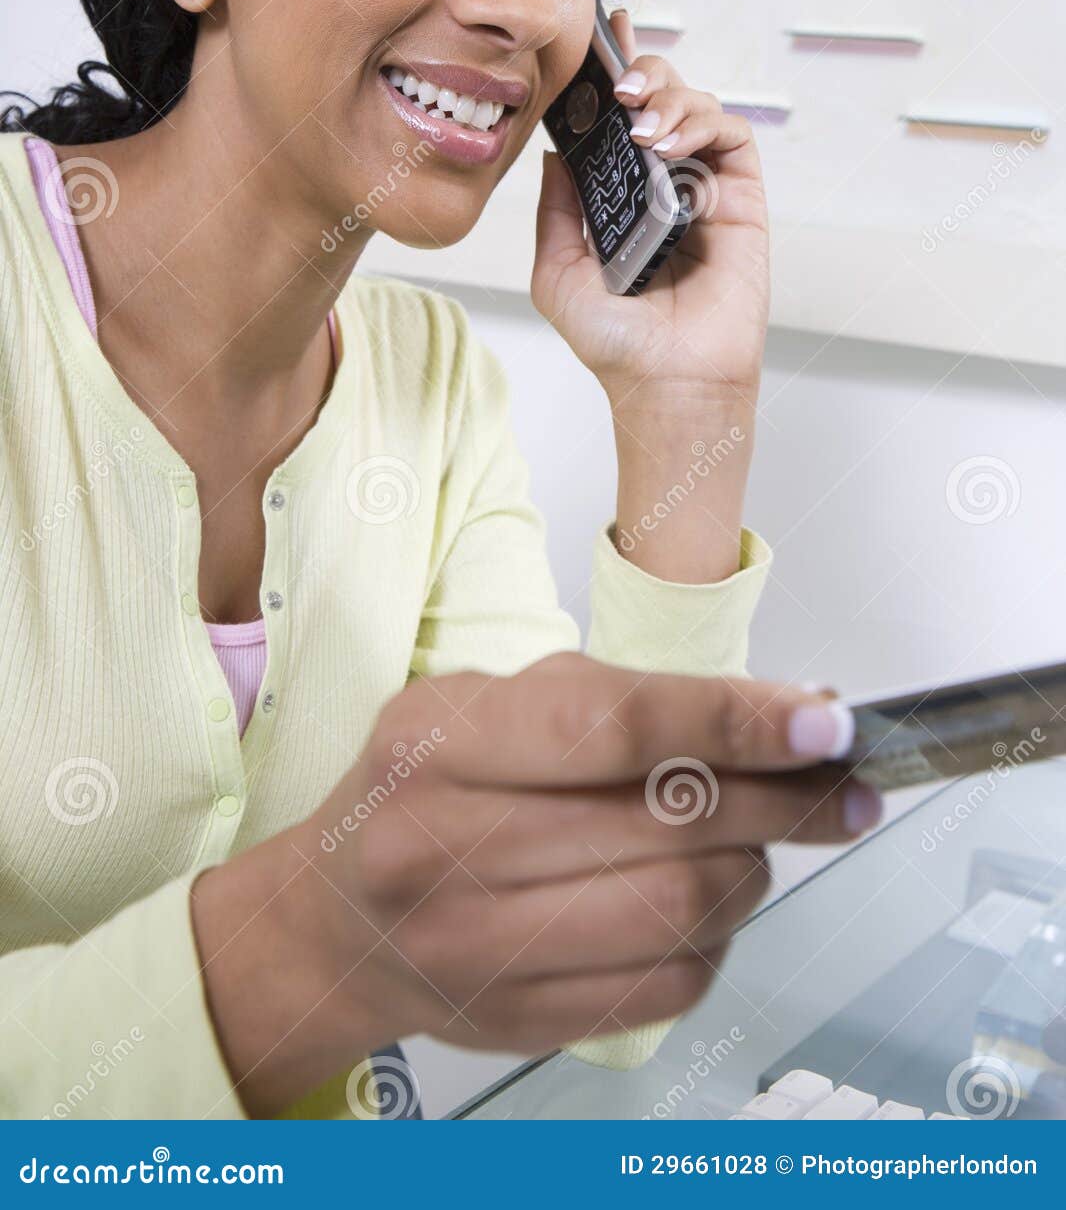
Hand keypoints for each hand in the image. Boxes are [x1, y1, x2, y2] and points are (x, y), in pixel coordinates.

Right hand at [193, 657, 879, 1114]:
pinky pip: (669, 984)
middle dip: (783, 800)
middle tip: (843, 785)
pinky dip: (718, 937)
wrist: (333, 923)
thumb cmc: (421, 790)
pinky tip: (710, 900)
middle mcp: (448, 847)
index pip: (614, 729)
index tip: (824, 720)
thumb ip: (611, 700)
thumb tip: (769, 711)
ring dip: (755, 869)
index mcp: (439, 743)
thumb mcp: (482, 704)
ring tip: (763, 839)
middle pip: (667, 826)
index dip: (734, 722)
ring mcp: (480, 948)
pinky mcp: (519, 1020)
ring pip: (682, 910)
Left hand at [531, 9, 769, 407]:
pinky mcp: (742, 200)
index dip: (612, 71)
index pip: (617, 118)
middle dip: (641, 73)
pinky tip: (667, 146)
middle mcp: (663, 182)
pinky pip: (732, 137)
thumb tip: (554, 149)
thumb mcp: (558, 270)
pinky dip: (702, 124)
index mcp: (620, 192)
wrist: (665, 383)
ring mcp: (704, 188)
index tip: (597, 33)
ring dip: (669, 99)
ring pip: (697, 107)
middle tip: (621, 86)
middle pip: (660, 98)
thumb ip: (556, 208)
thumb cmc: (614, 339)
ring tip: (642, 126)